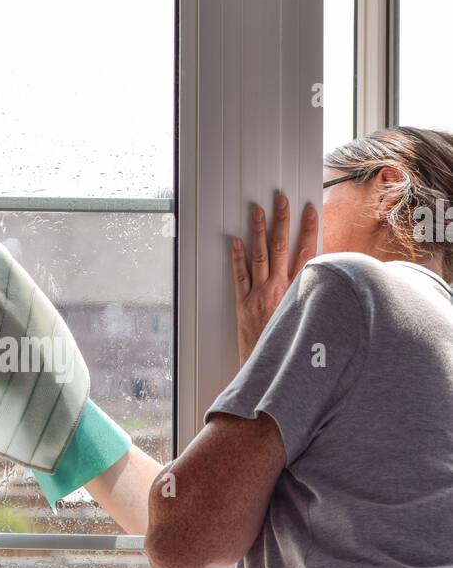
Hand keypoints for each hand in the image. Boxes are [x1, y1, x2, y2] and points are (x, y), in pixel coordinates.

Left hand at [231, 193, 317, 366]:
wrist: (273, 368)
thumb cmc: (294, 344)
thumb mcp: (313, 318)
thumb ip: (318, 296)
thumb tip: (331, 280)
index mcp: (299, 291)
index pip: (307, 252)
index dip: (309, 229)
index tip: (309, 210)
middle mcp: (279, 289)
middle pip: (281, 247)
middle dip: (282, 220)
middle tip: (281, 198)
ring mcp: (260, 294)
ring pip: (259, 256)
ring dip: (258, 231)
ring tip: (256, 210)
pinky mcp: (243, 303)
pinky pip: (239, 276)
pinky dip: (237, 258)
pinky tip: (235, 240)